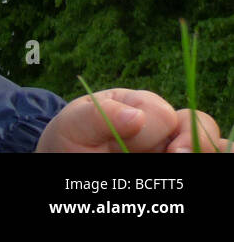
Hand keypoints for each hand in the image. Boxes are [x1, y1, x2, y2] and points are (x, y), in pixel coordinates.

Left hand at [36, 88, 225, 151]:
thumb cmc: (70, 142)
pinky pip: (207, 162)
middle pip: (201, 125)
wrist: (65, 162)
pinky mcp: (176, 172)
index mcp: (139, 106)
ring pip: (213, 146)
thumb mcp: (72, 124)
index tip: (133, 142)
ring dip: (208, 150)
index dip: (152, 128)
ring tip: (183, 159)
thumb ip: (97, 116)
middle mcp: (163, 129)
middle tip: (175, 156)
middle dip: (198, 140)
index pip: (162, 113)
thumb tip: (137, 115)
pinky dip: (211, 158)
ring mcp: (172, 150)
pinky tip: (198, 164)